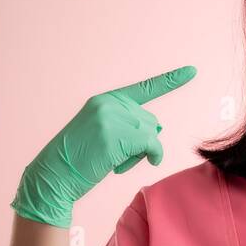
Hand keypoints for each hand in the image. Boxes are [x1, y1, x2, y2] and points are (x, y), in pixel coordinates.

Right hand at [11, 65, 196, 227]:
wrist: (53, 175)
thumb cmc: (79, 161)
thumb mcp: (102, 134)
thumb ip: (128, 126)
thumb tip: (157, 131)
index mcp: (106, 100)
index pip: (145, 88)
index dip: (172, 80)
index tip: (193, 71)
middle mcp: (110, 103)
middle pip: (150, 122)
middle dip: (141, 143)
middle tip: (117, 158)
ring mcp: (113, 117)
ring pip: (151, 135)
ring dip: (140, 154)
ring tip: (114, 162)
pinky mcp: (117, 134)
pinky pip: (151, 146)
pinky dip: (150, 157)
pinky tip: (129, 167)